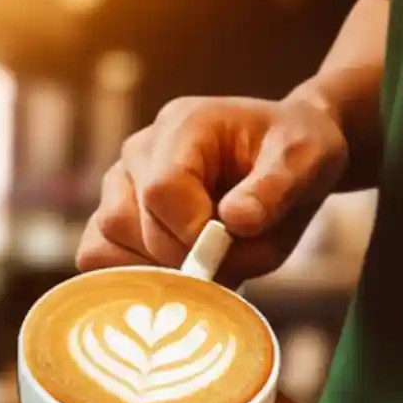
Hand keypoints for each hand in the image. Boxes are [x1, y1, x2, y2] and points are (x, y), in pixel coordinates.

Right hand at [76, 95, 348, 285]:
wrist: (286, 160)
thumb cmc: (295, 158)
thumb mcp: (307, 163)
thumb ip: (274, 192)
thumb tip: (235, 221)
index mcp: (184, 125)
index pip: (162, 190)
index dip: (192, 233)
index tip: (229, 245)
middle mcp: (141, 149)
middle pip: (127, 220)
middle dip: (179, 257)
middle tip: (226, 261)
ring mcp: (121, 181)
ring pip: (105, 238)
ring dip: (154, 268)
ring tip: (203, 265)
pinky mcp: (115, 213)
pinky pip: (95, 253)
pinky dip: (127, 277)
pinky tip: (171, 277)